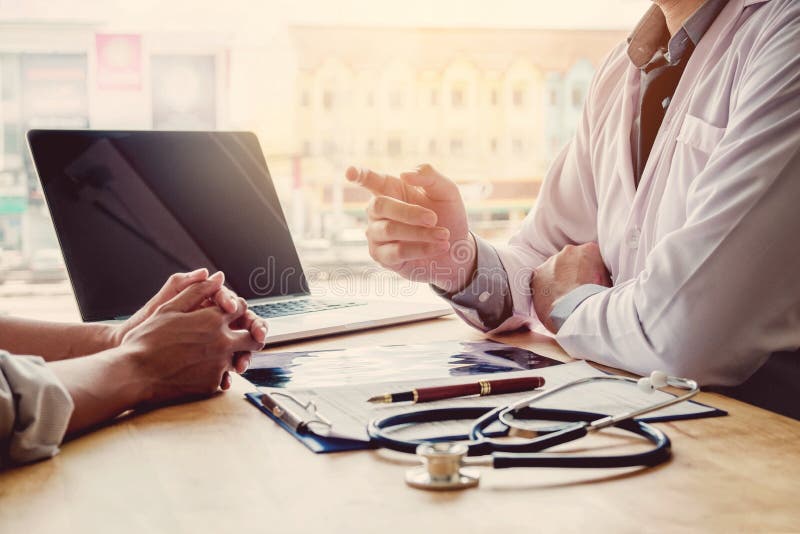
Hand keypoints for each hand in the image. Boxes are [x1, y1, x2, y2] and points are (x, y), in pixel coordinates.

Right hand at [120, 274, 267, 404]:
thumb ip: (197, 291)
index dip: (236, 307)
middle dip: (252, 333)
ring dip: (234, 353)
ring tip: (217, 353)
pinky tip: (202, 369)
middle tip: (243, 333)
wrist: (133, 375)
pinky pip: (224, 376)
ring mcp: (219, 365)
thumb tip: (217, 277)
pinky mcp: (212, 384)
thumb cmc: (146, 340)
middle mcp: (222, 342)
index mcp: (212, 320)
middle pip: (253, 336)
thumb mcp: (169, 308)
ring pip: (240, 357)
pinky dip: (217, 371)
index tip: (229, 310)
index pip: (241, 308)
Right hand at [345, 163, 475, 292]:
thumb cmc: (447, 215)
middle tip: (433, 219)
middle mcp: (378, 212)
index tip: (350, 173)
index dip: (359, 175)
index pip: (370, 179)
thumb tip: (404, 174)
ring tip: (444, 235)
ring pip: (389, 230)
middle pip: (380, 205)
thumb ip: (429, 176)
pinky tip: (439, 247)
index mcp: (391, 189)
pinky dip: (421, 248)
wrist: (458, 249)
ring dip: (420, 233)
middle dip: (408, 213)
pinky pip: (397, 251)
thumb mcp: (446, 192)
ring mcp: (377, 235)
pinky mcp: (382, 257)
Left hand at [532, 243, 611, 332]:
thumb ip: (603, 277)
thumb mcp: (609, 285)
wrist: (576, 312)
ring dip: (559, 281)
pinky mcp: (538, 275)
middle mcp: (569, 251)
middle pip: (572, 262)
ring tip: (566, 299)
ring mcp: (551, 261)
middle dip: (574, 274)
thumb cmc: (596, 300)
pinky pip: (542, 281)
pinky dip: (547, 290)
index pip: (591, 258)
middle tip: (578, 292)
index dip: (591, 272)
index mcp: (590, 250)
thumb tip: (601, 282)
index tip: (591, 283)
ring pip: (555, 270)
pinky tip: (554, 302)